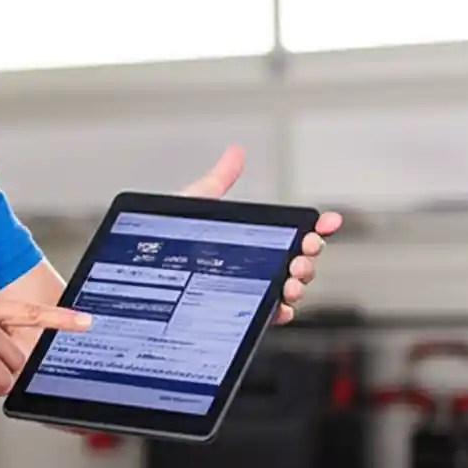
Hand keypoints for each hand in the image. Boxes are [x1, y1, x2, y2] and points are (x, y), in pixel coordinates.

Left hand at [180, 145, 342, 324]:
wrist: (141, 264)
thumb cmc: (165, 236)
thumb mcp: (196, 203)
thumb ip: (219, 180)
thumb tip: (235, 152)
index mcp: (254, 239)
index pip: (296, 232)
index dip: (318, 226)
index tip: (326, 221)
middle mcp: (257, 264)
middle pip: (300, 261)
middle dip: (309, 256)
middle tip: (303, 252)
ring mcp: (250, 288)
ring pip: (289, 288)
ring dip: (299, 283)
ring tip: (290, 278)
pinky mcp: (239, 311)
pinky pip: (267, 315)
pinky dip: (280, 310)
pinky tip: (279, 304)